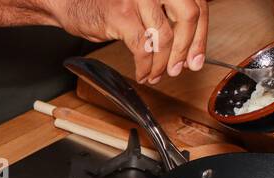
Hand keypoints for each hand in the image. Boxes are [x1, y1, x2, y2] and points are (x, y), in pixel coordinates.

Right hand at [49, 0, 210, 84]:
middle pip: (188, 16)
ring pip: (165, 36)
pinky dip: (145, 66)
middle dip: (186, 49)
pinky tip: (143, 73)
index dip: (201, 36)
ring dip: (162, 63)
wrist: (72, 3)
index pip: (197, 4)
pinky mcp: (122, 14)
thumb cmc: (108, 5)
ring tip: (156, 74)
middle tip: (179, 69)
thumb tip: (189, 49)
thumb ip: (169, 18)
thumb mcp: (147, 5)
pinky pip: (143, 47)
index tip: (197, 58)